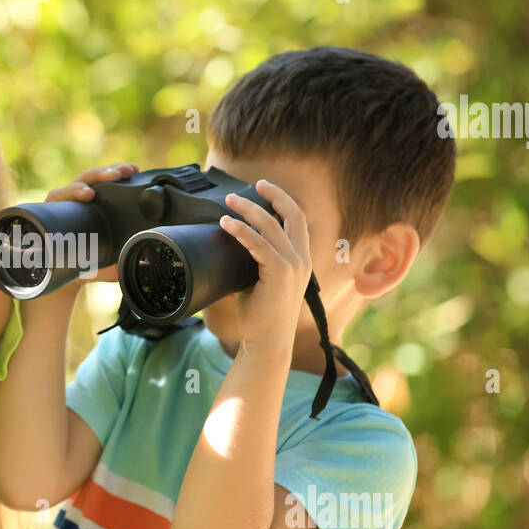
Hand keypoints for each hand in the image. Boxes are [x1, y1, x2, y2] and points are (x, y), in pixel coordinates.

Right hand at [44, 162, 138, 286]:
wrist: (60, 272)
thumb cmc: (87, 261)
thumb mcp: (111, 257)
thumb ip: (126, 256)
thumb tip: (144, 261)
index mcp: (98, 202)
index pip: (109, 180)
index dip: (120, 170)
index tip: (134, 169)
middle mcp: (81, 197)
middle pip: (95, 177)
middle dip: (108, 172)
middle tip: (120, 173)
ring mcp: (66, 201)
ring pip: (78, 182)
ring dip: (90, 179)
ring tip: (101, 184)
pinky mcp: (50, 208)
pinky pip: (58, 195)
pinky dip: (71, 192)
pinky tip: (85, 193)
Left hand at [219, 179, 311, 348]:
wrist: (267, 342)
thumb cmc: (260, 315)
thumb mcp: (262, 280)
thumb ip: (256, 261)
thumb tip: (231, 244)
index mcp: (301, 260)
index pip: (297, 220)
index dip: (282, 200)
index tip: (263, 187)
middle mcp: (301, 259)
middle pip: (292, 214)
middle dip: (271, 195)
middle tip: (249, 186)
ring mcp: (293, 266)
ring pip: (271, 226)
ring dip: (248, 210)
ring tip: (228, 202)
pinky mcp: (279, 273)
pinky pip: (258, 244)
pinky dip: (241, 230)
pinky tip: (227, 224)